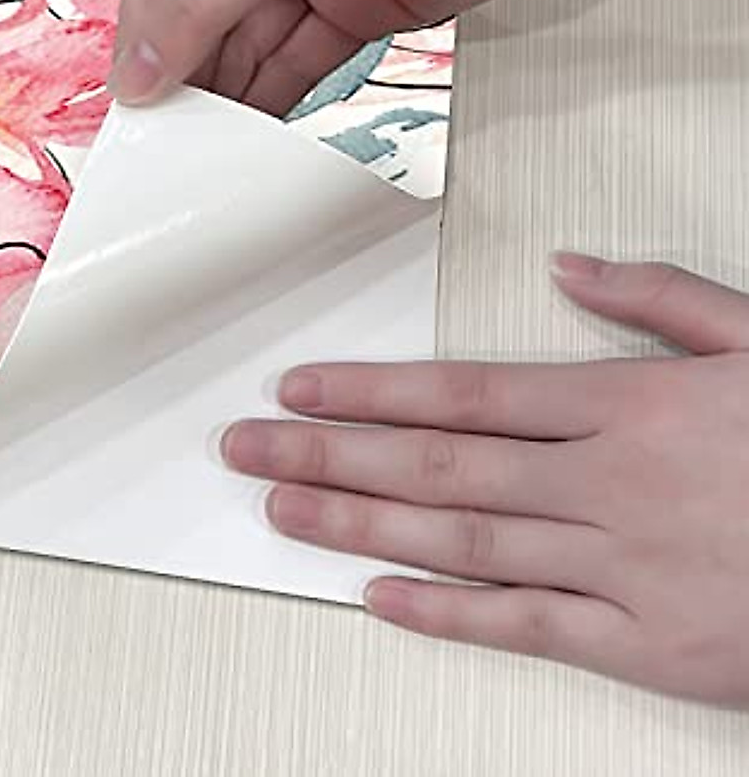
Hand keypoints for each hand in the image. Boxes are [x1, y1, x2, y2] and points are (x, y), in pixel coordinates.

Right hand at [109, 0, 748, 116]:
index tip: (133, 98)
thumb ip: (207, 2)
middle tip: (168, 136)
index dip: (143, 33)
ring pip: (248, 45)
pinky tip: (256, 135)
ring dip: (230, 92)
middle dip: (186, 70)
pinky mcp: (354, 9)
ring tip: (206, 148)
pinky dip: (278, 98)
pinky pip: (298, 63)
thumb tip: (139, 69)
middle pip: (201, 13)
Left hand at [221, 254, 748, 706]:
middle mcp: (606, 482)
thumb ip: (662, 297)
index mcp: (627, 404)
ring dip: (360, 524)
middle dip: (329, 455)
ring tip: (283, 508)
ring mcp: (623, 566)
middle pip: (437, 465)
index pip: (463, 392)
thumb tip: (571, 265)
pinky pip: (530, 626)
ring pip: (463, 541)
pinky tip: (378, 598)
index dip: (369, 393)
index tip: (299, 390)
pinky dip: (449, 614)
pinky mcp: (650, 645)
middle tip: (248, 448)